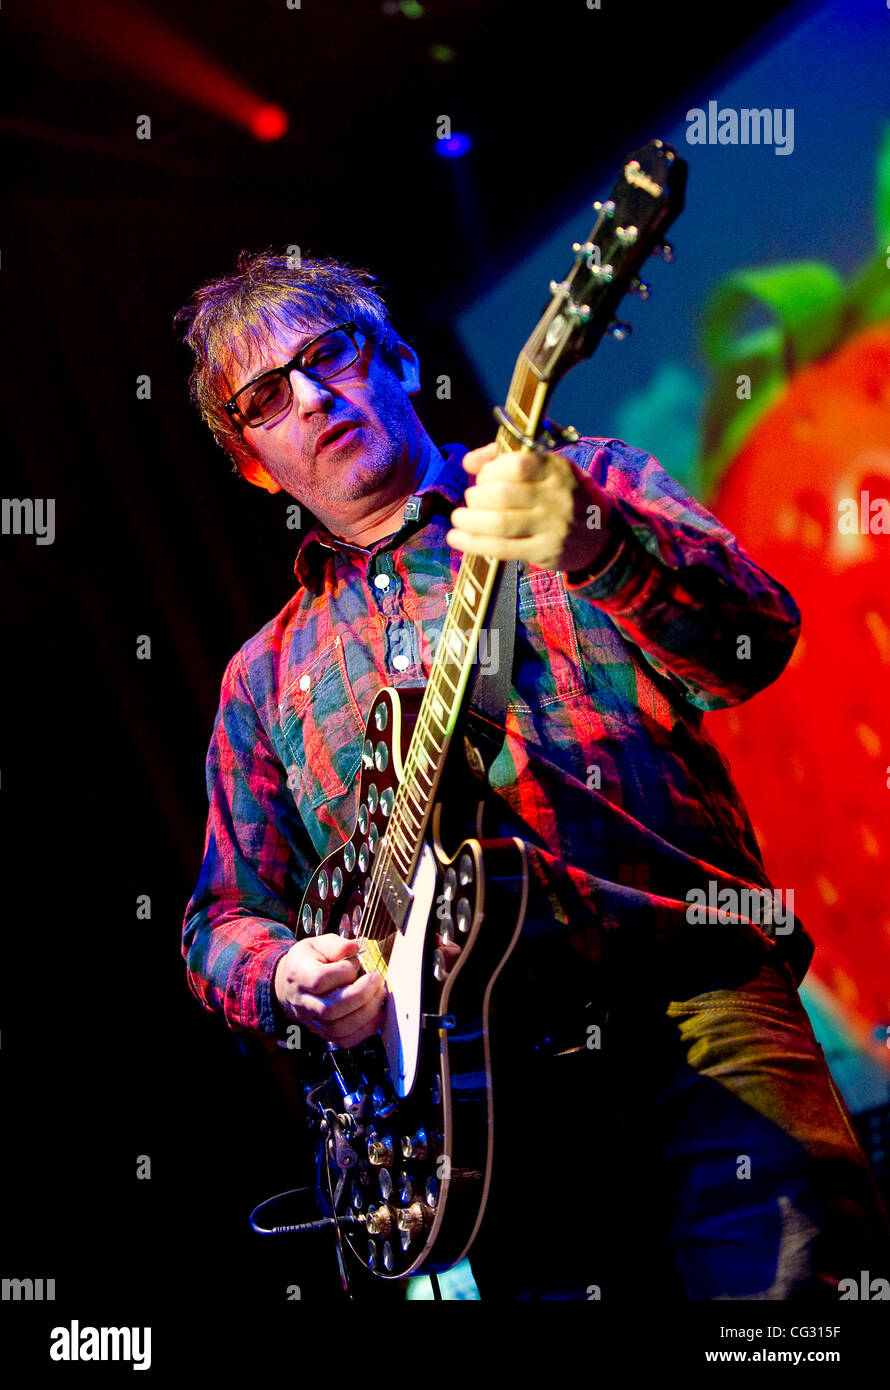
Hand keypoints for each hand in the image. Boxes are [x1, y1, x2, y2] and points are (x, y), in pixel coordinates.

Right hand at [274, 934, 385, 1046]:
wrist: (289, 985)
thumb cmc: (308, 963)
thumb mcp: (317, 944)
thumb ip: (336, 945)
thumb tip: (354, 948)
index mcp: (300, 975)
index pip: (320, 980)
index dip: (343, 972)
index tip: (356, 962)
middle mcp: (304, 1002)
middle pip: (331, 1009)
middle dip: (361, 995)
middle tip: (377, 980)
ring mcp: (313, 1021)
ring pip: (339, 1028)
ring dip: (367, 1013)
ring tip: (379, 994)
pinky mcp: (324, 1033)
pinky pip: (345, 1040)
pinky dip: (366, 1029)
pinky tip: (376, 1012)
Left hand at [446, 442, 613, 572]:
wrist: (600, 534)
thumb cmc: (561, 495)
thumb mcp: (545, 468)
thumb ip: (506, 458)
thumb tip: (469, 462)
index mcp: (557, 469)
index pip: (517, 465)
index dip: (491, 470)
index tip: (483, 477)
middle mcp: (557, 497)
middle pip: (502, 495)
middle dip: (476, 497)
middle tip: (472, 499)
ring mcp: (552, 527)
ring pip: (498, 524)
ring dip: (469, 520)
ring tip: (459, 518)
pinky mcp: (544, 551)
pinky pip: (501, 548)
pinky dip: (472, 543)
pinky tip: (456, 538)